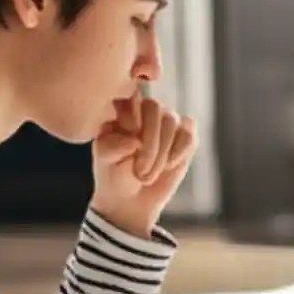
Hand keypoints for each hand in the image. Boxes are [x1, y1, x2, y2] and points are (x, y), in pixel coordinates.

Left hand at [91, 96, 196, 237]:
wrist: (131, 198)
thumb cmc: (114, 172)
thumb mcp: (105, 159)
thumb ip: (113, 145)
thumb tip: (135, 140)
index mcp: (122, 109)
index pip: (132, 95)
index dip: (133, 115)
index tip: (131, 142)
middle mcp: (145, 110)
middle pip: (155, 107)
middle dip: (150, 143)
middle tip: (140, 171)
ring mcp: (167, 120)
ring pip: (172, 121)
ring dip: (162, 153)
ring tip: (148, 175)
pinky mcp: (185, 135)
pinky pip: (188, 135)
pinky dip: (179, 152)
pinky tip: (168, 166)